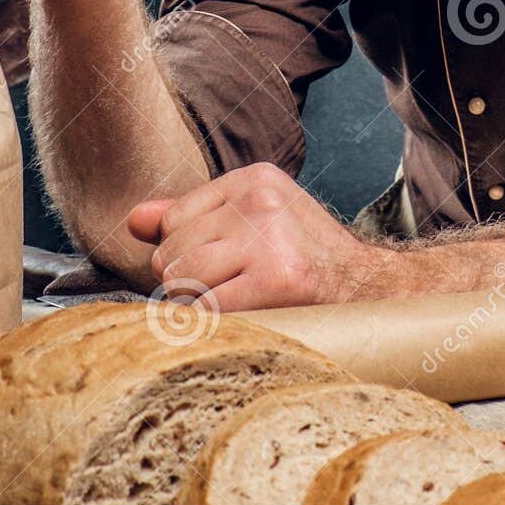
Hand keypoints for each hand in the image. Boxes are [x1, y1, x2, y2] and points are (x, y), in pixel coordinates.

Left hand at [127, 162, 385, 310]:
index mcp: (254, 179)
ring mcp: (268, 238)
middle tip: (236, 289)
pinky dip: (215, 324)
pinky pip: (205, 310)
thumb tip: (134, 219)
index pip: (174, 220)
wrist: (370, 289)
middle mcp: (259, 201)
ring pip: (181, 283)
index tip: (228, 263)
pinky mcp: (277, 279)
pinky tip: (248, 317)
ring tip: (242, 302)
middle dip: (190, 282)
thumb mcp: (253, 222)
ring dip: (201, 306)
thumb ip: (192, 218)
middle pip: (170, 254)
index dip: (188, 253)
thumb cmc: (304, 258)